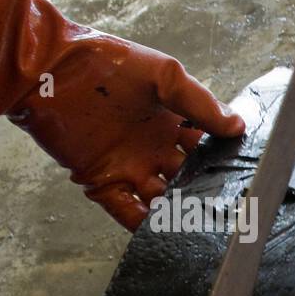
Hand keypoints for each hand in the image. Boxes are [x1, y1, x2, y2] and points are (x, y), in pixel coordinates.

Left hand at [0, 0, 243, 228]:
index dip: (224, 160)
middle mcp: (154, 148)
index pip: (206, 148)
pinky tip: (162, 232)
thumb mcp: (163, 74)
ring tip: (200, 226)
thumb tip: (237, 126)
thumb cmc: (106, 63)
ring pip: (162, 200)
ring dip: (178, 213)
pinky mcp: (102, 181)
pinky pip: (126, 211)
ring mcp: (129, 167)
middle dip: (206, 193)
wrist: (50, 69)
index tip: (244, 174)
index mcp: (171, 123)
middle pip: (188, 179)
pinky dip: (143, 225)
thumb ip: (200, 103)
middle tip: (227, 209)